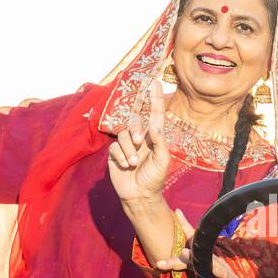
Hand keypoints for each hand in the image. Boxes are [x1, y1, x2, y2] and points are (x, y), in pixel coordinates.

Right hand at [109, 84, 171, 202]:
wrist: (140, 195)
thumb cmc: (154, 178)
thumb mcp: (163, 160)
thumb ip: (160, 142)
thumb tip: (154, 125)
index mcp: (154, 137)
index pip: (154, 114)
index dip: (154, 98)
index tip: (154, 82)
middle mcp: (140, 137)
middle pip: (135, 121)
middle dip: (136, 130)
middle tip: (140, 142)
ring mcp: (127, 145)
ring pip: (123, 135)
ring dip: (129, 150)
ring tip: (134, 163)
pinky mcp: (115, 153)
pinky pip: (114, 147)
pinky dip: (121, 156)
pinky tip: (126, 166)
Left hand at [154, 210, 262, 277]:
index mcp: (204, 264)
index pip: (193, 245)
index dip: (185, 228)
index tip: (176, 213)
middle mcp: (212, 264)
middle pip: (195, 255)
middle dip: (177, 258)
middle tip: (160, 263)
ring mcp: (222, 272)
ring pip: (207, 262)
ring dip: (195, 258)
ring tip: (183, 254)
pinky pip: (223, 275)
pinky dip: (217, 270)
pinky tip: (211, 267)